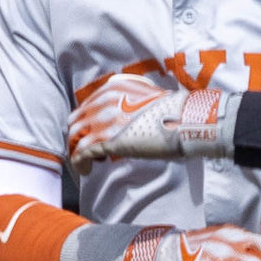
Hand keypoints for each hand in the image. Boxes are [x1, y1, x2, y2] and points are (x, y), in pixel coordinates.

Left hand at [69, 73, 238, 167]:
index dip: (87, 123)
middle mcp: (104, 101)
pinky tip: (86, 171)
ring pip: (74, 137)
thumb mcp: (147, 97)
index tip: (93, 135)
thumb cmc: (175, 113)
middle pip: (76, 121)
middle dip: (78, 137)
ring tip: (87, 164)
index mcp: (113, 88)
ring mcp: (103, 120)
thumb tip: (129, 116)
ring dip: (77, 152)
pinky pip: (80, 153)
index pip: (86, 106)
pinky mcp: (106, 141)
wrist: (186, 121)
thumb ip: (131, 101)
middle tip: (88, 150)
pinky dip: (79, 164)